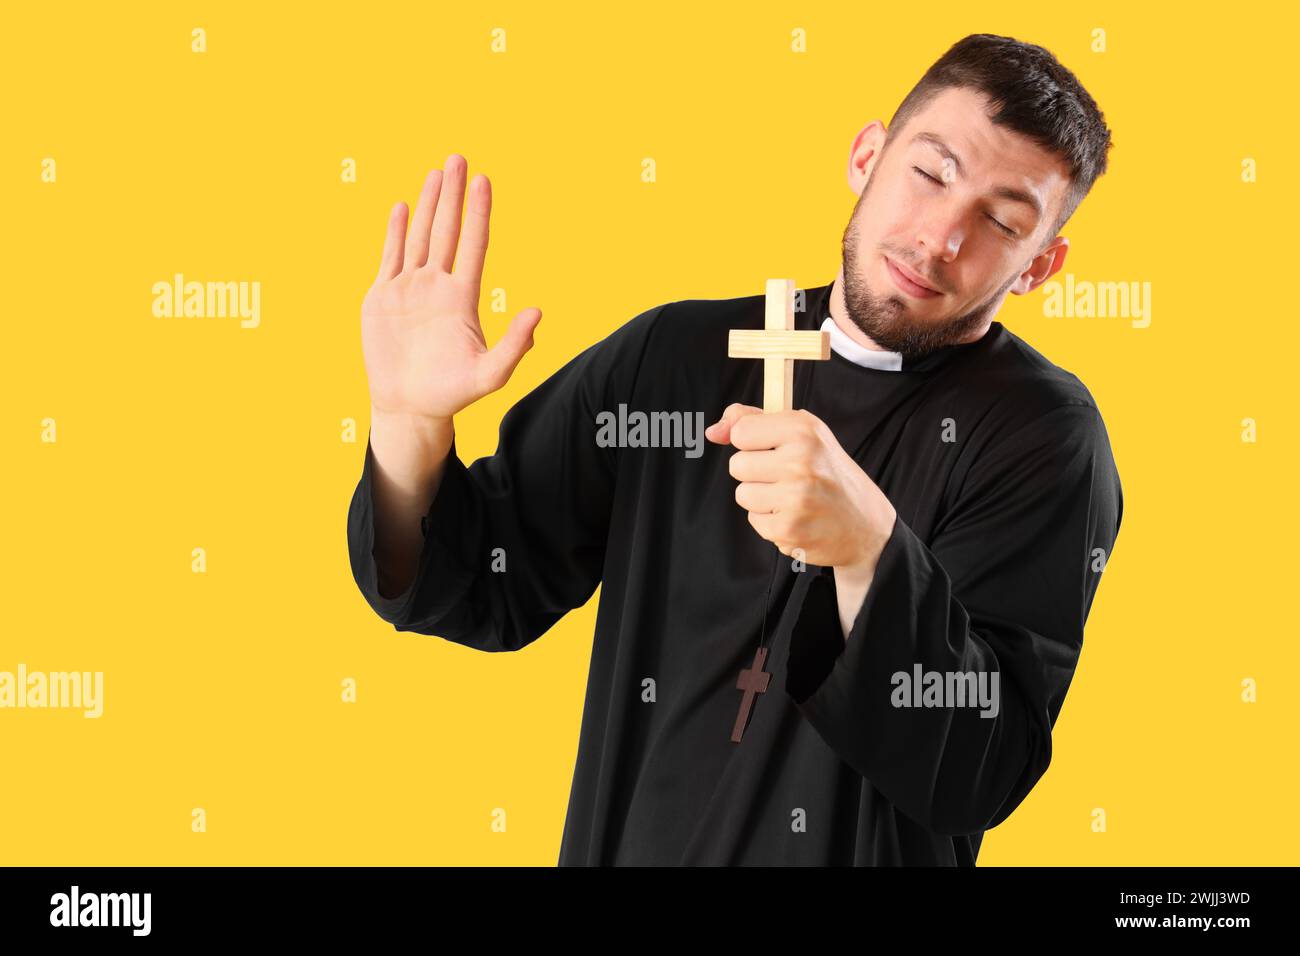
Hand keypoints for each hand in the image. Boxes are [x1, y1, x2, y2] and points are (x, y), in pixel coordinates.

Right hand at [361, 155, 542, 423]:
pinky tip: (403, 207)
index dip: (479, 213)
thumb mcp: (489, 375)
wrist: (409, 407)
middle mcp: (437, 286)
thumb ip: (514, 346)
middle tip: (459, 157)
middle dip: (453, 195)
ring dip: (428, 204)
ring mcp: (409, 289)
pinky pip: (390, 257)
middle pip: (447, 231)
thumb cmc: (451, 395)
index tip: (484, 181)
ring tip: (436, 172)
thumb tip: (538, 313)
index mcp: (462, 298)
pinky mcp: (382, 298)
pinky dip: (396, 232)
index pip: (474, 244)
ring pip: (420, 237)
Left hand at [705, 404, 896, 570]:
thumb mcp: (801, 433)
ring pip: (742, 494)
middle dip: (755, 472)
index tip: (771, 448)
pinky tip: (796, 516)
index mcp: (804, 430)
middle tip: (787, 476)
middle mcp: (801, 461)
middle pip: (736, 465)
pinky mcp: (788, 529)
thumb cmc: (828, 472)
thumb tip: (712, 431)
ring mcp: (795, 497)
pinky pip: (754, 520)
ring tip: (792, 497)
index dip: (751, 442)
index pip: (741, 431)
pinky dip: (770, 520)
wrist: (866, 524)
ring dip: (761, 498)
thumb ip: (753, 422)